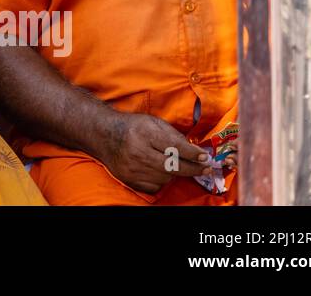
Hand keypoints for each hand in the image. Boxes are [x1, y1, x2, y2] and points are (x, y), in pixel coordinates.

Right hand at [96, 110, 210, 194]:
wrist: (104, 135)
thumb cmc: (133, 127)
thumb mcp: (153, 122)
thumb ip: (174, 135)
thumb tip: (196, 152)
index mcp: (144, 133)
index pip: (174, 147)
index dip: (192, 153)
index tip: (205, 157)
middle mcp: (137, 152)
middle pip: (172, 166)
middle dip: (193, 168)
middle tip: (206, 168)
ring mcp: (133, 168)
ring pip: (166, 178)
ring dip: (174, 173)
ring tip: (172, 163)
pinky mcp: (129, 180)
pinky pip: (155, 187)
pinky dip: (161, 180)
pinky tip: (158, 170)